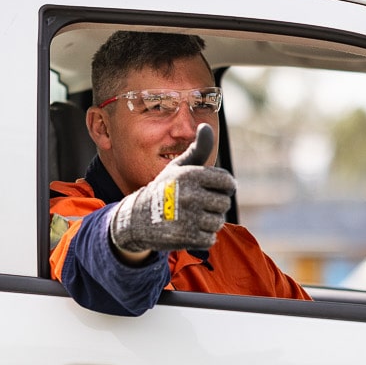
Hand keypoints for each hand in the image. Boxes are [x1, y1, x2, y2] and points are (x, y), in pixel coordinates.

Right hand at [108, 125, 234, 258]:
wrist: (138, 218)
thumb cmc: (164, 189)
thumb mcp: (177, 167)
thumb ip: (197, 149)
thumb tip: (206, 126)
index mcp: (192, 175)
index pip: (227, 182)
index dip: (224, 187)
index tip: (214, 189)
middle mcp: (191, 195)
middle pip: (224, 204)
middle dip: (214, 206)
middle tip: (199, 205)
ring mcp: (190, 218)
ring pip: (218, 222)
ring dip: (208, 222)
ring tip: (192, 217)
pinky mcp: (187, 237)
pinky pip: (210, 238)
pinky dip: (202, 237)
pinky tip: (188, 229)